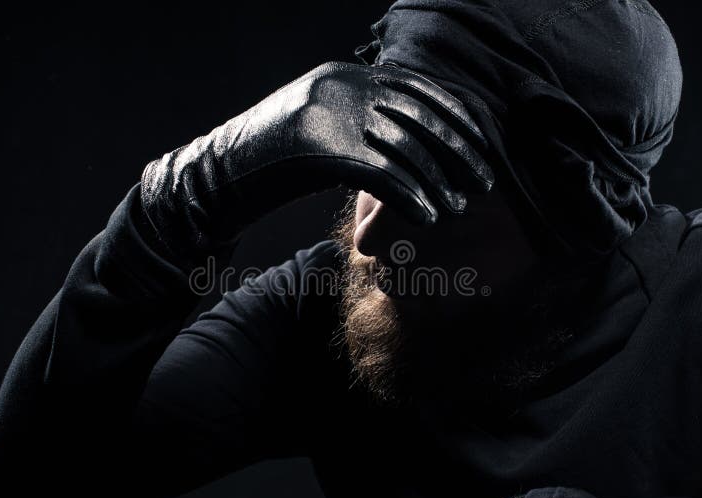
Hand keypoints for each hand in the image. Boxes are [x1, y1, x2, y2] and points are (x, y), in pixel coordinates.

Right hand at [140, 61, 493, 263]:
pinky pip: (381, 173)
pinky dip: (411, 197)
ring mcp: (329, 113)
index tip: (482, 144)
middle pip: (418, 115)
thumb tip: (410, 140)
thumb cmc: (272, 162)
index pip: (417, 88)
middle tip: (485, 180)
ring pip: (403, 147)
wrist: (217, 177)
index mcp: (345, 76)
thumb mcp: (320, 130)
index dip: (456, 117)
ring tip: (460, 206)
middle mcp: (341, 86)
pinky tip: (428, 217)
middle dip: (458, 150)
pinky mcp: (319, 147)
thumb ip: (361, 124)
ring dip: (439, 181)